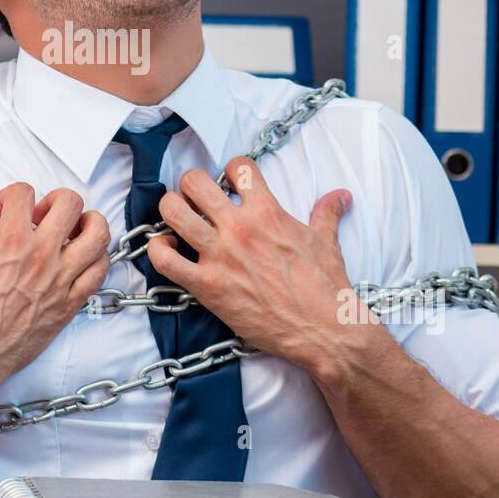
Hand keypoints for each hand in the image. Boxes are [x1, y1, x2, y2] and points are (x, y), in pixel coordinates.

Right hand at [0, 184, 109, 401]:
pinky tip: (81, 263)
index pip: (23, 193)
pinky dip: (96, 262)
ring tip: (74, 231)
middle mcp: (41, 255)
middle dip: (55, 202)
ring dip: (88, 225)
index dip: (10, 196)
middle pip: (70, 203)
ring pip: (97, 235)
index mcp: (10, 240)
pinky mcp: (68, 306)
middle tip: (40, 217)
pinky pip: (99, 274)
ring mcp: (60, 280)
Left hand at [146, 159, 375, 380]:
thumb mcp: (326, 242)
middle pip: (194, 182)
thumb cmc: (326, 288)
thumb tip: (340, 196)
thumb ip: (326, 213)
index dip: (231, 171)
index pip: (238, 166)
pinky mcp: (206, 286)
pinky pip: (164, 260)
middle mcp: (240, 229)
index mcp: (268, 212)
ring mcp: (220, 256)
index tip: (232, 184)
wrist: (324, 331)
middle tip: (197, 199)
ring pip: (173, 212)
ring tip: (179, 219)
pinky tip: (168, 248)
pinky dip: (158, 250)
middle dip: (191, 185)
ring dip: (170, 211)